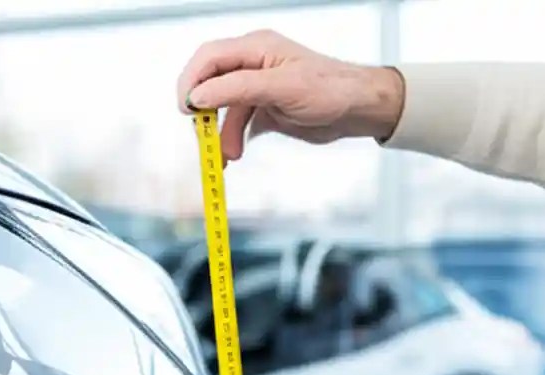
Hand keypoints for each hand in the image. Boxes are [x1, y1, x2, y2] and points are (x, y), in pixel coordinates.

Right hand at [177, 29, 404, 161]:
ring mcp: (257, 88)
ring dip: (221, 134)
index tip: (187, 110)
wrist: (357, 110)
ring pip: (224, 110)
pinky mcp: (265, 109)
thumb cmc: (328, 90)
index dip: (191, 81)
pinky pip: (238, 124)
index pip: (209, 58)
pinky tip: (233, 155)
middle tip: (201, 137)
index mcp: (255, 48)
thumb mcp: (280, 88)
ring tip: (226, 157)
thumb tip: (198, 95)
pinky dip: (232, 140)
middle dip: (204, 112)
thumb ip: (237, 89)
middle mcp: (252, 64)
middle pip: (211, 84)